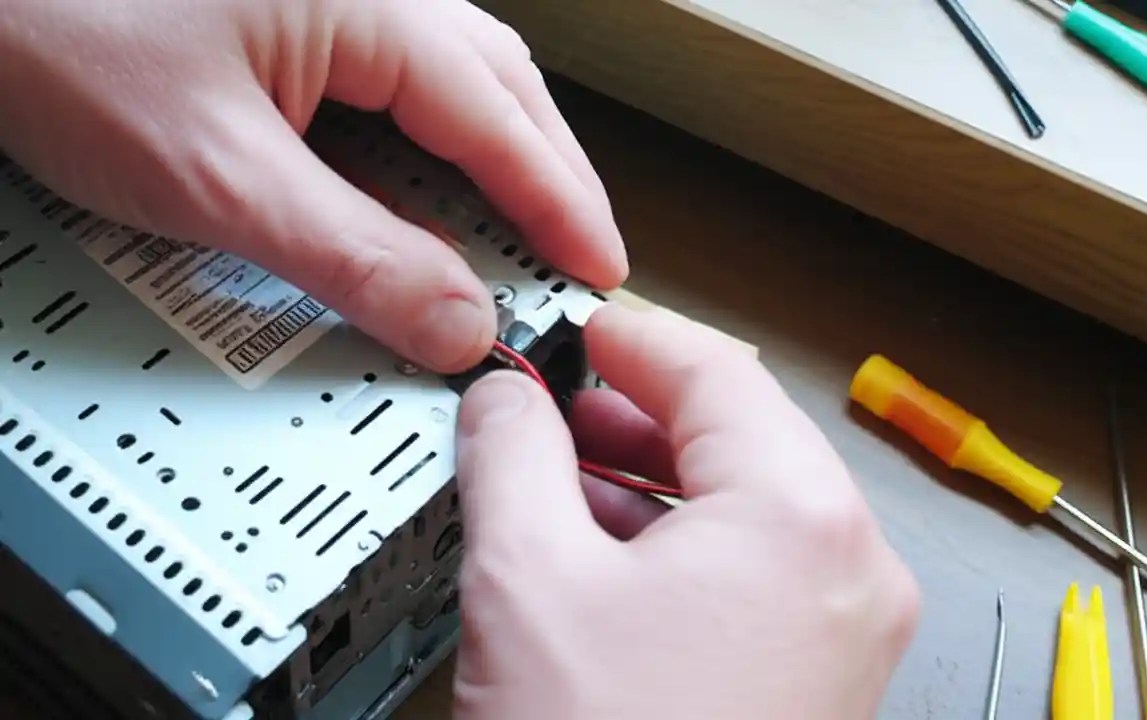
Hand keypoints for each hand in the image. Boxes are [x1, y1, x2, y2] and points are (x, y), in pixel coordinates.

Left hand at [0, 0, 624, 371]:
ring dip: (493, 165)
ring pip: (453, 86)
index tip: (599, 275)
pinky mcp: (294, 17)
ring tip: (513, 241)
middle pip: (502, 93)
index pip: (506, 124)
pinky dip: (425, 151)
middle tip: (572, 264)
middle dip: (547, 183)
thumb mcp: (215, 175)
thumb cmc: (52, 27)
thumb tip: (454, 321)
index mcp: (376, 7)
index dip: (562, 209)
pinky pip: (393, 87)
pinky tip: (417, 198)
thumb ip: (351, 256)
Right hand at [452, 303, 919, 719]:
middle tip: (553, 409)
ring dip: (652, 485)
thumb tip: (506, 402)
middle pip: (740, 438)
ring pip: (746, 510)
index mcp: (802, 521)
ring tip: (560, 482)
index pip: (715, 373)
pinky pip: (754, 577)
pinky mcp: (820, 683)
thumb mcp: (529, 579)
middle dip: (635, 419)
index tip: (579, 330)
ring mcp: (847, 634)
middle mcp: (851, 572)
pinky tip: (604, 559)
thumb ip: (511, 452)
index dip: (631, 339)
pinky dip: (681, 551)